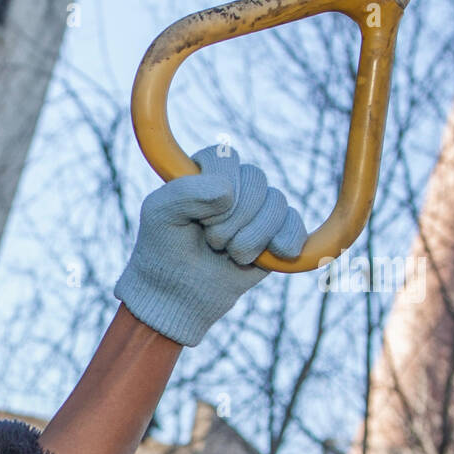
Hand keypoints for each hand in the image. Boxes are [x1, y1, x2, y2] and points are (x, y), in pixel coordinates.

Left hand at [113, 145, 306, 346]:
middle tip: (212, 242)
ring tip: (231, 255)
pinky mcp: (275, 233)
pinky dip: (286, 239)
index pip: (225, 158)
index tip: (199, 219)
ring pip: (277, 202)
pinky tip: (278, 253)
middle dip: (233, 220)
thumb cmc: (163, 251)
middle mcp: (234, 184)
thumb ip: (185, 193)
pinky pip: (294, 223)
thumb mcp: (159, 215)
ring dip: (253, 237)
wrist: (179, 296)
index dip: (217, 189)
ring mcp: (256, 208)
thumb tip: (228, 192)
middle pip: (255, 179)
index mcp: (204, 171)